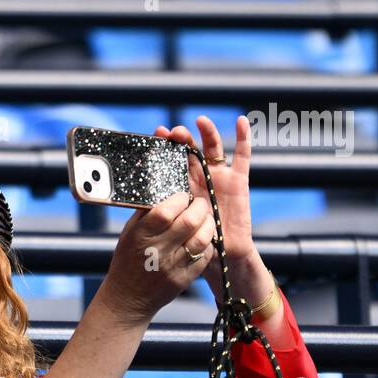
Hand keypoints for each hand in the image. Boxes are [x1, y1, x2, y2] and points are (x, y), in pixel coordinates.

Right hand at [99, 189, 216, 324]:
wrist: (127, 298)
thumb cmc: (127, 262)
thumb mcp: (128, 234)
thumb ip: (145, 214)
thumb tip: (164, 192)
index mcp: (140, 236)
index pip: (165, 211)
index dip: (179, 199)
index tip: (182, 197)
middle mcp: (157, 251)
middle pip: (189, 222)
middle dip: (199, 207)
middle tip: (199, 204)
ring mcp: (173, 266)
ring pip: (202, 238)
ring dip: (208, 224)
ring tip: (204, 220)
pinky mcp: (185, 278)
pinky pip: (204, 256)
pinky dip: (207, 244)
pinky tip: (201, 239)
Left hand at [157, 115, 258, 295]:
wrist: (220, 256)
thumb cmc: (191, 240)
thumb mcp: (171, 222)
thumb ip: (158, 208)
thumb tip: (134, 199)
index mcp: (181, 184)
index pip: (171, 159)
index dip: (164, 146)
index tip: (155, 135)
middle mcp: (199, 177)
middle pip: (190, 150)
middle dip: (182, 138)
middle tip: (173, 131)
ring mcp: (219, 176)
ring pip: (212, 148)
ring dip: (207, 133)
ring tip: (199, 121)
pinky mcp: (238, 180)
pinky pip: (243, 157)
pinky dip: (243, 138)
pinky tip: (240, 121)